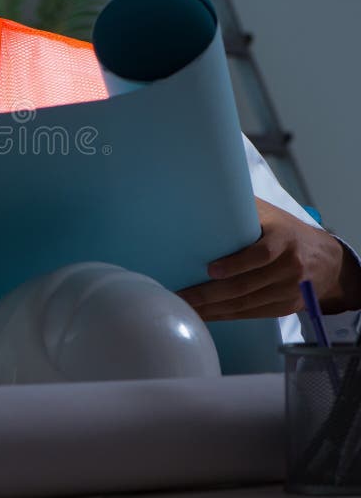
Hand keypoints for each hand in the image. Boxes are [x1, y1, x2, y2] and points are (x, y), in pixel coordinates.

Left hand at [177, 198, 360, 320]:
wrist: (327, 260)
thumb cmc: (287, 231)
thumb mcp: (271, 214)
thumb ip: (243, 207)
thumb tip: (206, 193)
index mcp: (284, 239)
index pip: (261, 254)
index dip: (236, 264)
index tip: (210, 270)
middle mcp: (290, 267)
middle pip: (248, 285)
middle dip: (211, 293)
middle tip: (182, 295)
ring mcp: (290, 291)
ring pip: (246, 304)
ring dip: (214, 309)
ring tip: (186, 307)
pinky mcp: (285, 307)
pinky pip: (252, 314)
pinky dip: (227, 316)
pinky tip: (207, 315)